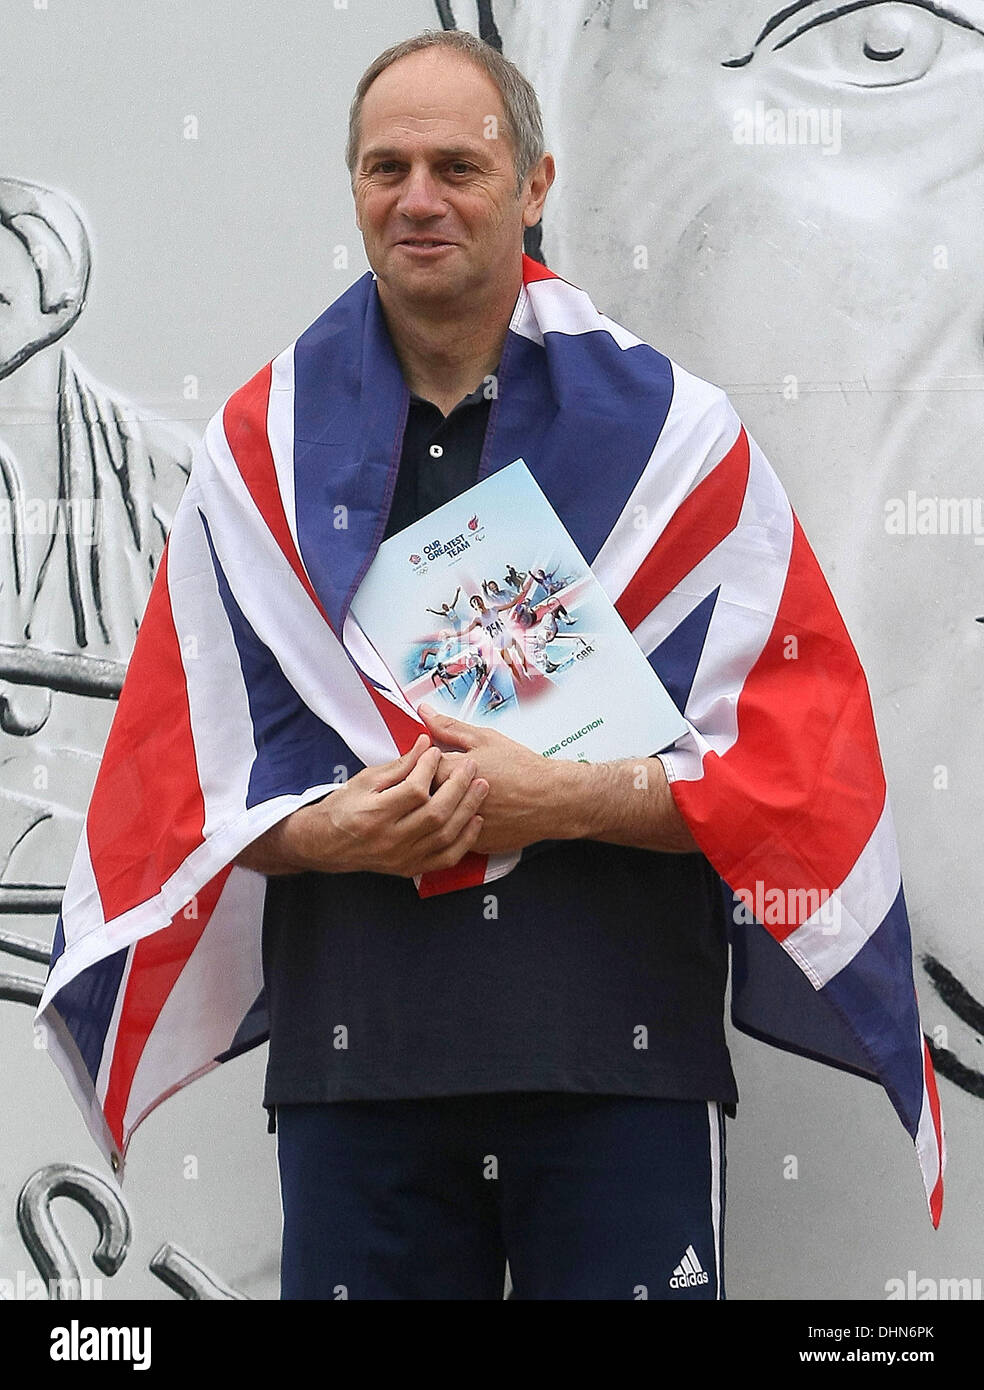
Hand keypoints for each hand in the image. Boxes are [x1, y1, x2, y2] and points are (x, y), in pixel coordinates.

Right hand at [236, 734, 489, 877]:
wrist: (326, 845)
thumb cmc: (344, 808)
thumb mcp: (365, 780)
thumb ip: (399, 765)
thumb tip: (425, 744)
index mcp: (374, 815)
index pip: (413, 790)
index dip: (429, 768)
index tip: (436, 751)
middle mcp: (390, 839)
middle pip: (435, 814)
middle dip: (459, 787)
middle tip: (472, 766)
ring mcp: (402, 857)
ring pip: (445, 836)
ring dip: (467, 810)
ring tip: (481, 787)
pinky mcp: (410, 867)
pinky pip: (445, 858)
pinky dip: (464, 840)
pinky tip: (474, 820)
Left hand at [418, 703, 571, 854]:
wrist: (551, 799)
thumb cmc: (523, 769)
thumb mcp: (485, 739)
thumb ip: (449, 727)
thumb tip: (426, 714)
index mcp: (451, 772)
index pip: (416, 767)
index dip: (421, 762)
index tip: (431, 760)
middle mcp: (453, 802)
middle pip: (421, 795)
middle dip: (427, 785)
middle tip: (444, 778)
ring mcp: (462, 826)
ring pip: (437, 819)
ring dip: (440, 807)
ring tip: (456, 796)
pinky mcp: (474, 844)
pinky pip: (454, 837)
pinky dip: (458, 825)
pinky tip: (472, 813)